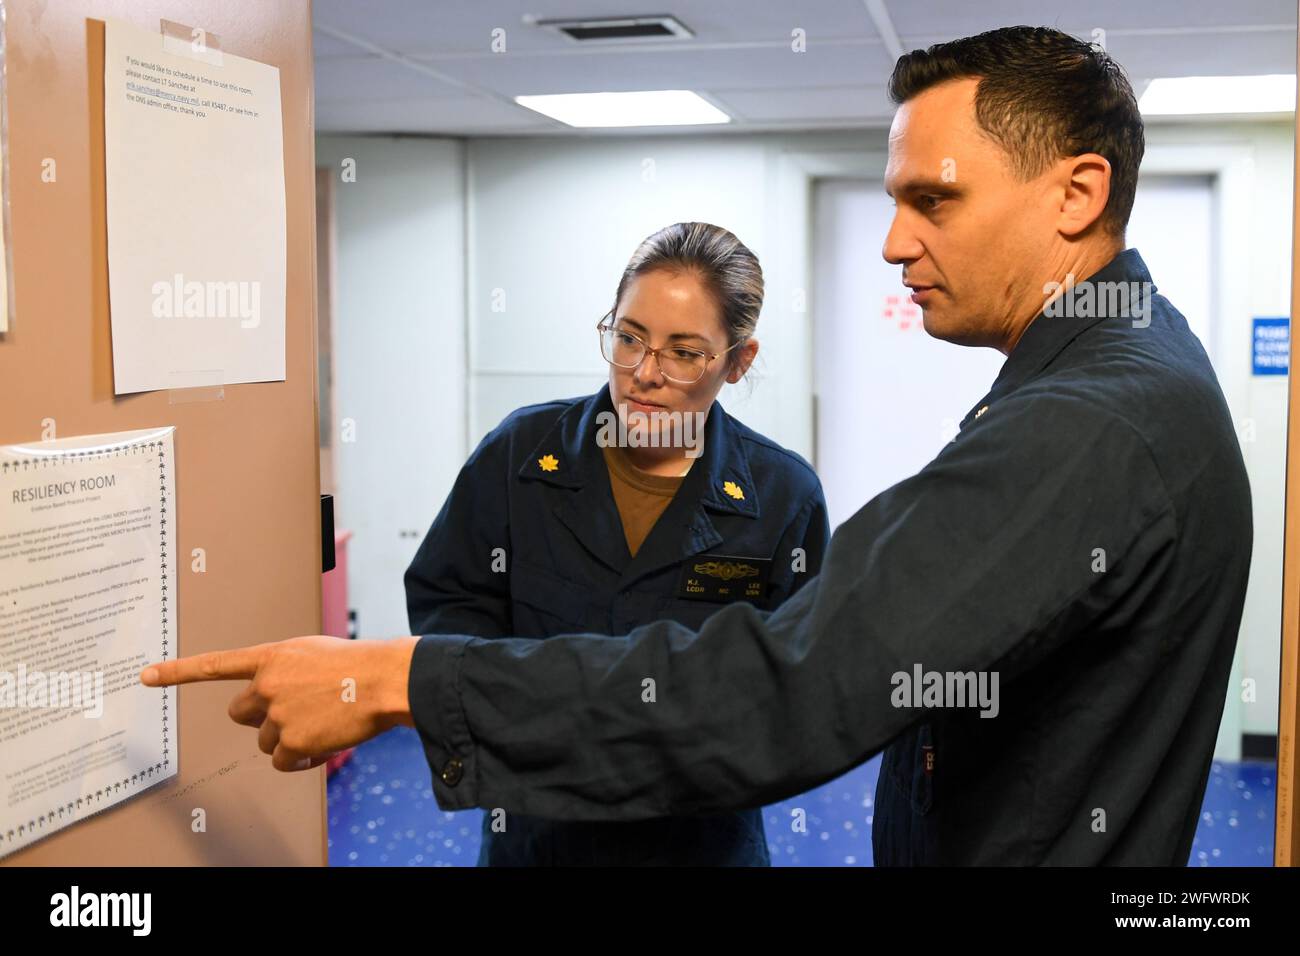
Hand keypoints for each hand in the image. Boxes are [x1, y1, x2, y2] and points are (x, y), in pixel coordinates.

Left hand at [140, 635, 419, 771]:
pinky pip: (283, 761)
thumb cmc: (358, 665)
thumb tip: (276, 704)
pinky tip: (324, 741)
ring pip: (265, 740)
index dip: (177, 672)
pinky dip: (301, 758)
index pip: (215, 664)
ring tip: (322, 722)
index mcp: (271, 656)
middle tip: (296, 712)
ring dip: (288, 738)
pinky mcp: (291, 742)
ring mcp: (276, 714)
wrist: (384, 681)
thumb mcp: (314, 654)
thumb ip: (287, 671)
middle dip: (262, 717)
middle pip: (241, 713)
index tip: (146, 676)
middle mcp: (266, 684)